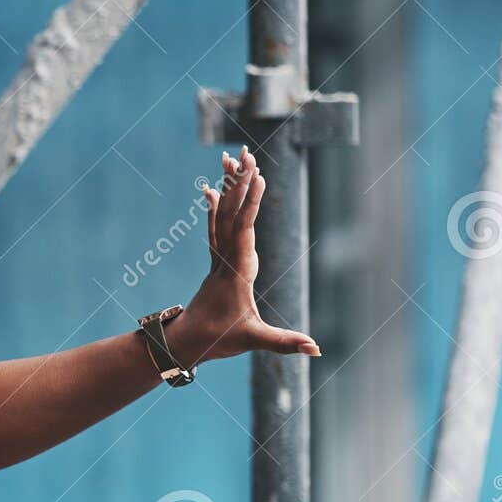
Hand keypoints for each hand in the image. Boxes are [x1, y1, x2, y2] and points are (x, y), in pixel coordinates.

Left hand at [166, 146, 320, 367]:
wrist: (185, 342)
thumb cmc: (218, 341)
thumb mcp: (253, 341)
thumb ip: (284, 343)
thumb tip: (315, 349)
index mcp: (235, 271)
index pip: (243, 230)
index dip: (250, 203)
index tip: (258, 176)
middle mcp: (224, 259)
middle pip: (232, 213)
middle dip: (239, 183)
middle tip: (245, 153)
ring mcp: (218, 259)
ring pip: (222, 216)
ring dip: (228, 188)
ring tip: (231, 160)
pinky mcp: (216, 262)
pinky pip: (215, 227)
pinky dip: (216, 207)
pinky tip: (212, 190)